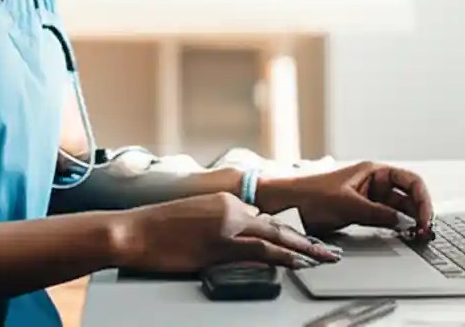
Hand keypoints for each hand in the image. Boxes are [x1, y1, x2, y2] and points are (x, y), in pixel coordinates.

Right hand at [113, 193, 340, 273]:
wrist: (134, 231)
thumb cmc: (159, 229)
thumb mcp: (197, 220)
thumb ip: (224, 228)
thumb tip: (246, 244)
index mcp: (227, 201)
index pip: (268, 217)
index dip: (292, 230)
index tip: (310, 239)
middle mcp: (231, 208)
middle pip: (279, 225)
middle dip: (308, 240)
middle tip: (330, 250)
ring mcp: (226, 226)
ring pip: (275, 237)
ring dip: (304, 249)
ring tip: (323, 259)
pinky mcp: (218, 245)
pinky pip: (258, 251)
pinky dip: (282, 257)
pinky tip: (296, 263)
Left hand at [259, 162, 433, 236]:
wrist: (284, 206)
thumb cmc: (309, 197)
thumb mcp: (346, 205)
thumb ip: (377, 213)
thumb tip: (403, 222)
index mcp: (373, 171)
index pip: (409, 180)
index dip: (422, 198)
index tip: (425, 218)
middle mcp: (374, 183)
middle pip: (407, 196)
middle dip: (419, 212)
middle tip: (425, 232)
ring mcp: (368, 198)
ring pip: (398, 209)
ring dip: (409, 221)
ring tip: (417, 236)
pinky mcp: (362, 213)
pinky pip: (386, 219)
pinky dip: (396, 227)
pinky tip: (402, 235)